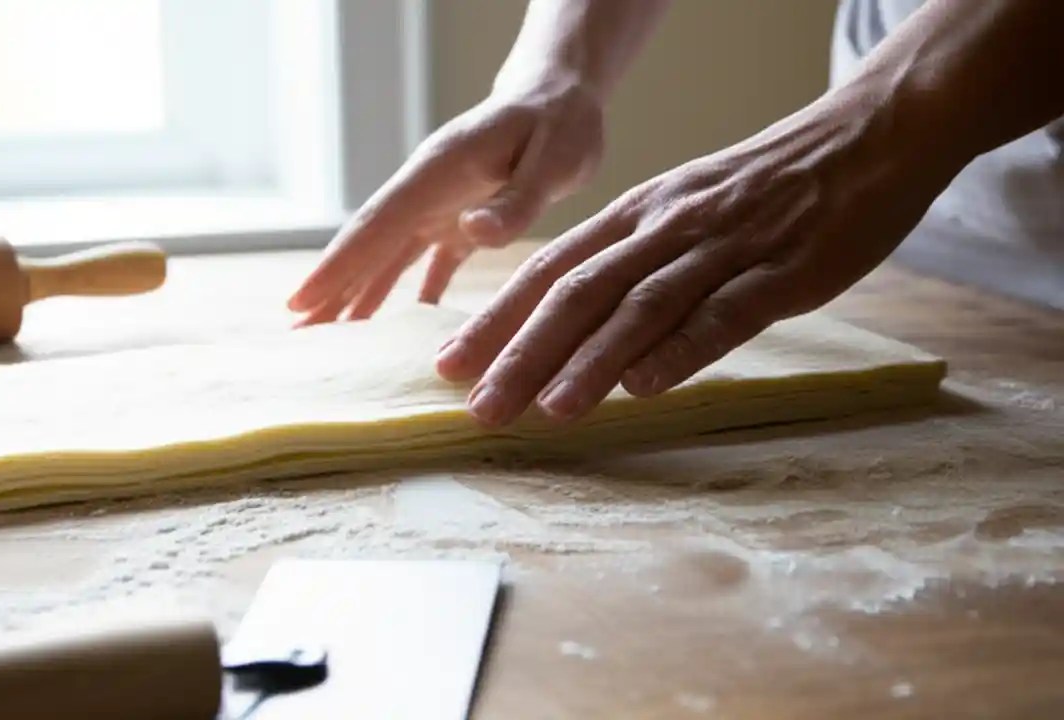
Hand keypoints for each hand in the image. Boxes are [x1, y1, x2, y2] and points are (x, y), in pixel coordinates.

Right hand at [287, 77, 604, 324]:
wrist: (561, 98)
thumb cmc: (560, 123)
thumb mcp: (552, 158)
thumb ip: (515, 199)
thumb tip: (470, 232)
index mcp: (436, 172)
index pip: (377, 225)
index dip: (338, 266)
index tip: (301, 302)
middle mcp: (425, 192)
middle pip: (368, 248)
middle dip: (331, 292)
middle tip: (294, 338)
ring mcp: (438, 209)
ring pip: (388, 260)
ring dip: (359, 298)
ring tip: (328, 339)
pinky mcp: (460, 223)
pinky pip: (424, 266)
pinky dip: (407, 298)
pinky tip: (397, 334)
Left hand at [434, 88, 963, 426]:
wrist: (867, 135)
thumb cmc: (766, 186)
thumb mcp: (683, 210)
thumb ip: (632, 263)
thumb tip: (581, 337)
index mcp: (637, 214)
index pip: (550, 269)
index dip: (496, 318)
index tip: (449, 364)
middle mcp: (666, 227)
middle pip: (579, 292)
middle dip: (523, 352)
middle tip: (479, 406)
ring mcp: (724, 248)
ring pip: (641, 306)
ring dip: (589, 361)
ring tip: (546, 411)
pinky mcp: (784, 272)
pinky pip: (724, 314)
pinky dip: (681, 350)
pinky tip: (644, 389)